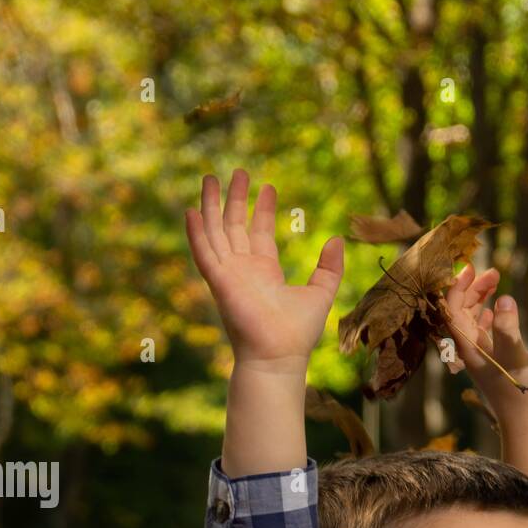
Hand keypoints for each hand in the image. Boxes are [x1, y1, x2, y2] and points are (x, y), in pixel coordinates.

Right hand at [185, 168, 342, 370]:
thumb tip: (337, 239)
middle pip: (236, 226)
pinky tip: (191, 210)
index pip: (260, 233)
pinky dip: (196, 232)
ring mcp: (229, 274)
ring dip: (212, 205)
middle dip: (236, 198)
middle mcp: (244, 270)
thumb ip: (329, 268)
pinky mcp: (219, 281)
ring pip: (216, 232)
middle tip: (239, 172)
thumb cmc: (298, 333)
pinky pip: (203, 252)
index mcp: (265, 272)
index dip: (263, 209)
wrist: (279, 356)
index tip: (267, 186)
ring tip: (210, 177)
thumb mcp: (320, 293)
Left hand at [441, 263, 527, 423]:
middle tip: (492, 272)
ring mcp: (480, 355)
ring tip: (495, 281)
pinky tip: (497, 308)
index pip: (451, 310)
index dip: (457, 286)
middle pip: (460, 311)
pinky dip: (488, 314)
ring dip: (480, 298)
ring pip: (471, 319)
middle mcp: (469, 349)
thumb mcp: (515, 356)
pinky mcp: (493, 359)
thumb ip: (508, 328)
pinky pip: (483, 331)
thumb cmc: (520, 391)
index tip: (470, 268)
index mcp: (466, 347)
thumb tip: (504, 300)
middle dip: (471, 288)